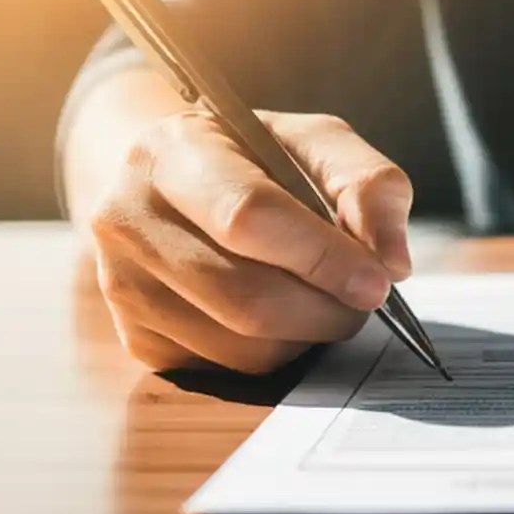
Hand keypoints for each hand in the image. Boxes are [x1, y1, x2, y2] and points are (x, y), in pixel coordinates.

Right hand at [88, 109, 412, 372]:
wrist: (177, 180)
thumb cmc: (258, 160)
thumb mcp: (318, 143)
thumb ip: (368, 184)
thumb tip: (392, 261)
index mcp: (173, 151)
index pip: (248, 217)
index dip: (323, 257)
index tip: (378, 281)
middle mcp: (127, 216)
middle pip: (248, 297)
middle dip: (327, 309)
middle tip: (365, 297)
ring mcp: (120, 283)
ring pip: (243, 346)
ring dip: (308, 334)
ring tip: (323, 297)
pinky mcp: (136, 336)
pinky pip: (228, 370)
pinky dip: (276, 352)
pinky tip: (281, 313)